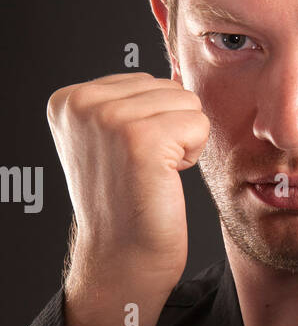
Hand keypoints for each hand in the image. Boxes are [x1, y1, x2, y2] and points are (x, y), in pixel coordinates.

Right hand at [47, 71, 209, 284]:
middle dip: (169, 129)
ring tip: (152, 174)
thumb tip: (178, 68)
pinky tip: (164, 179)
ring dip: (181, 142)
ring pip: (187, 102)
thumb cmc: (127, 202)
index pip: (144, 81)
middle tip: (143, 170)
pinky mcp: (141, 138)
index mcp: (69, 100)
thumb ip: (132, 100)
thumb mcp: (113, 138)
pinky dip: (192, 154)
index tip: (127, 160)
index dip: (151, 123)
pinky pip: (199, 123)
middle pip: (167, 87)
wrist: (123, 257)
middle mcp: (82, 104)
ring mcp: (109, 119)